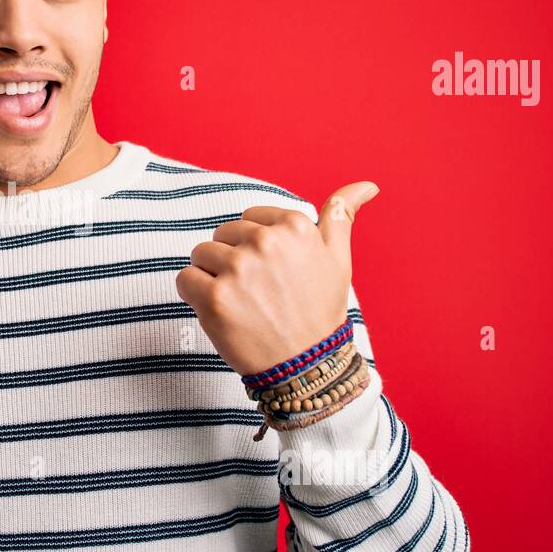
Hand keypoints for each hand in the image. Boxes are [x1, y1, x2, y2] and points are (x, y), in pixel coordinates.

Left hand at [175, 182, 379, 376]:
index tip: (273, 276)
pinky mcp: (214, 297)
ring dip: (212, 278)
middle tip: (258, 294)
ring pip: (201, 255)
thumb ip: (342, 217)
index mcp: (295, 226)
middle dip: (233, 261)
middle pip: (222, 235)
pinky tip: (221, 312)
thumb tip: (368, 184)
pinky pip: (184, 279)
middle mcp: (266, 242)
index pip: (248, 219)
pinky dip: (194, 295)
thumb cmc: (320, 311)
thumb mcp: (338, 259)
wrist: (307, 366)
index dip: (255, 249)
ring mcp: (238, 269)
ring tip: (241, 303)